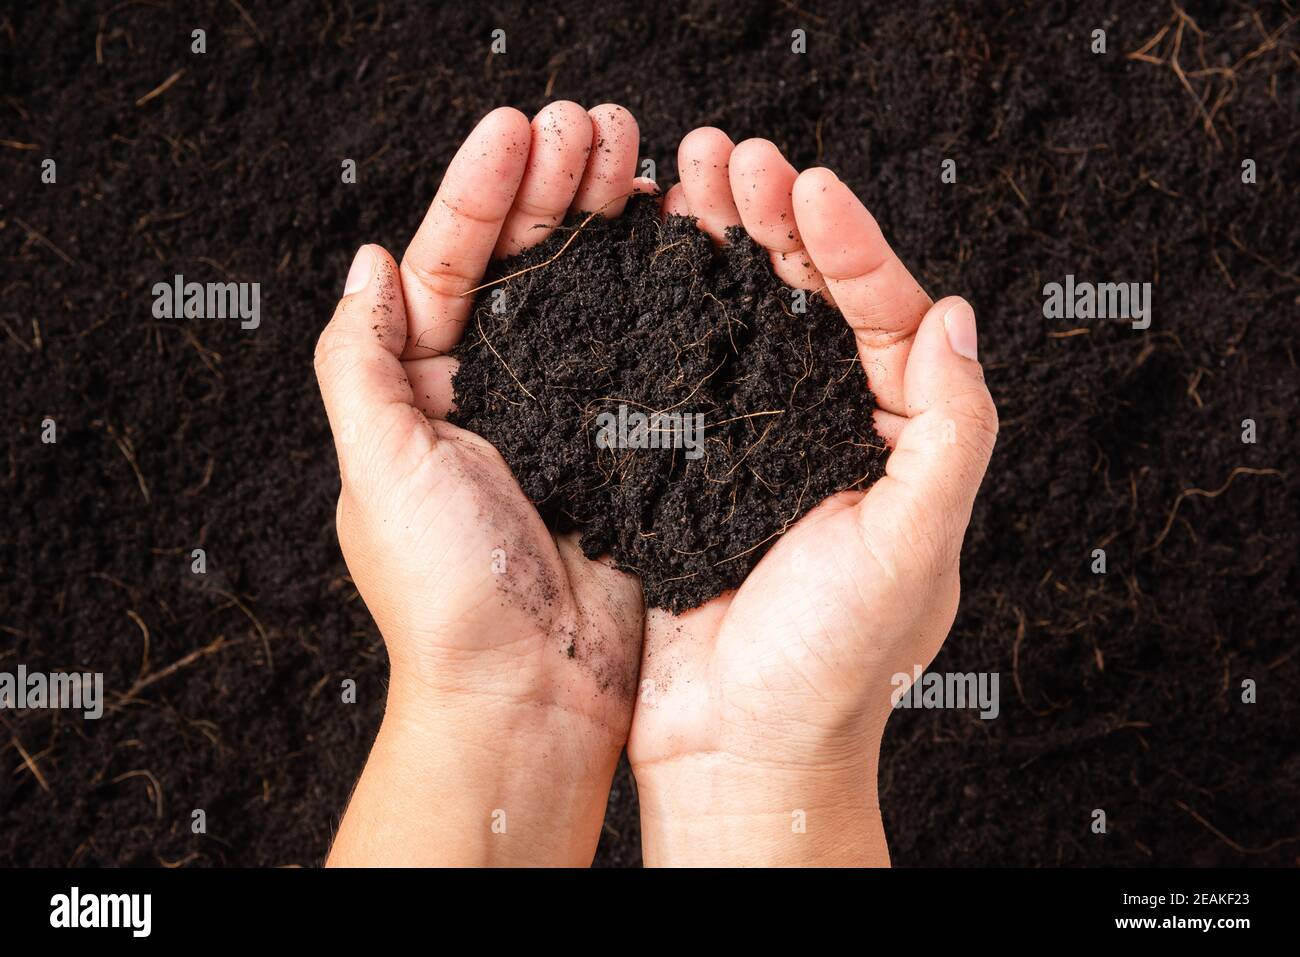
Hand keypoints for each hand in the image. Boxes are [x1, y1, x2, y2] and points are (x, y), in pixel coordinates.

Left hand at [318, 103, 648, 865]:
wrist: (532, 691)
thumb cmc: (446, 592)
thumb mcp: (376, 466)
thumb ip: (360, 361)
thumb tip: (366, 264)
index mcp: (424, 391)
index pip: (449, 262)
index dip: (481, 191)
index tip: (520, 129)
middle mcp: (494, 394)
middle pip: (522, 264)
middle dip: (555, 187)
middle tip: (599, 125)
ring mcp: (564, 415)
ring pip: (587, 295)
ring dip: (607, 222)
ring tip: (640, 158)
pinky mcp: (623, 444)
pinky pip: (641, 349)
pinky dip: (658, 293)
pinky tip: (677, 241)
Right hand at [629, 131, 998, 865]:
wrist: (738, 748)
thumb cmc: (832, 668)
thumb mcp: (913, 549)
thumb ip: (949, 433)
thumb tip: (958, 318)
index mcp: (896, 441)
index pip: (888, 315)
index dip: (850, 245)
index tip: (805, 186)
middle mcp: (828, 429)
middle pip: (810, 300)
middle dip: (775, 222)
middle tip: (729, 156)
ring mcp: (755, 441)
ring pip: (743, 320)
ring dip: (719, 247)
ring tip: (686, 180)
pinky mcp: (690, 464)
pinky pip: (683, 368)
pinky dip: (668, 309)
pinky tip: (645, 261)